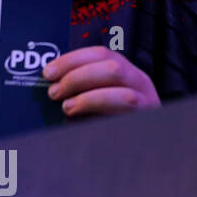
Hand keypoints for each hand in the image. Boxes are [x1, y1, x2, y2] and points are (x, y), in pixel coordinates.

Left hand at [42, 46, 159, 117]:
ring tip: (67, 107)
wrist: (136, 143)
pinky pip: (125, 117)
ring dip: (88, 99)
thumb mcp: (95, 94)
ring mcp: (148, 104)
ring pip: (122, 94)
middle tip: (54, 92)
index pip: (100, 54)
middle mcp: (140, 82)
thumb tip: (52, 85)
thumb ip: (81, 87)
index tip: (48, 72)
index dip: (71, 60)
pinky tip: (81, 120)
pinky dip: (100, 115)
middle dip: (77, 78)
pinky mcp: (146, 123)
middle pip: (112, 69)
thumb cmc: (108, 116)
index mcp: (125, 70)